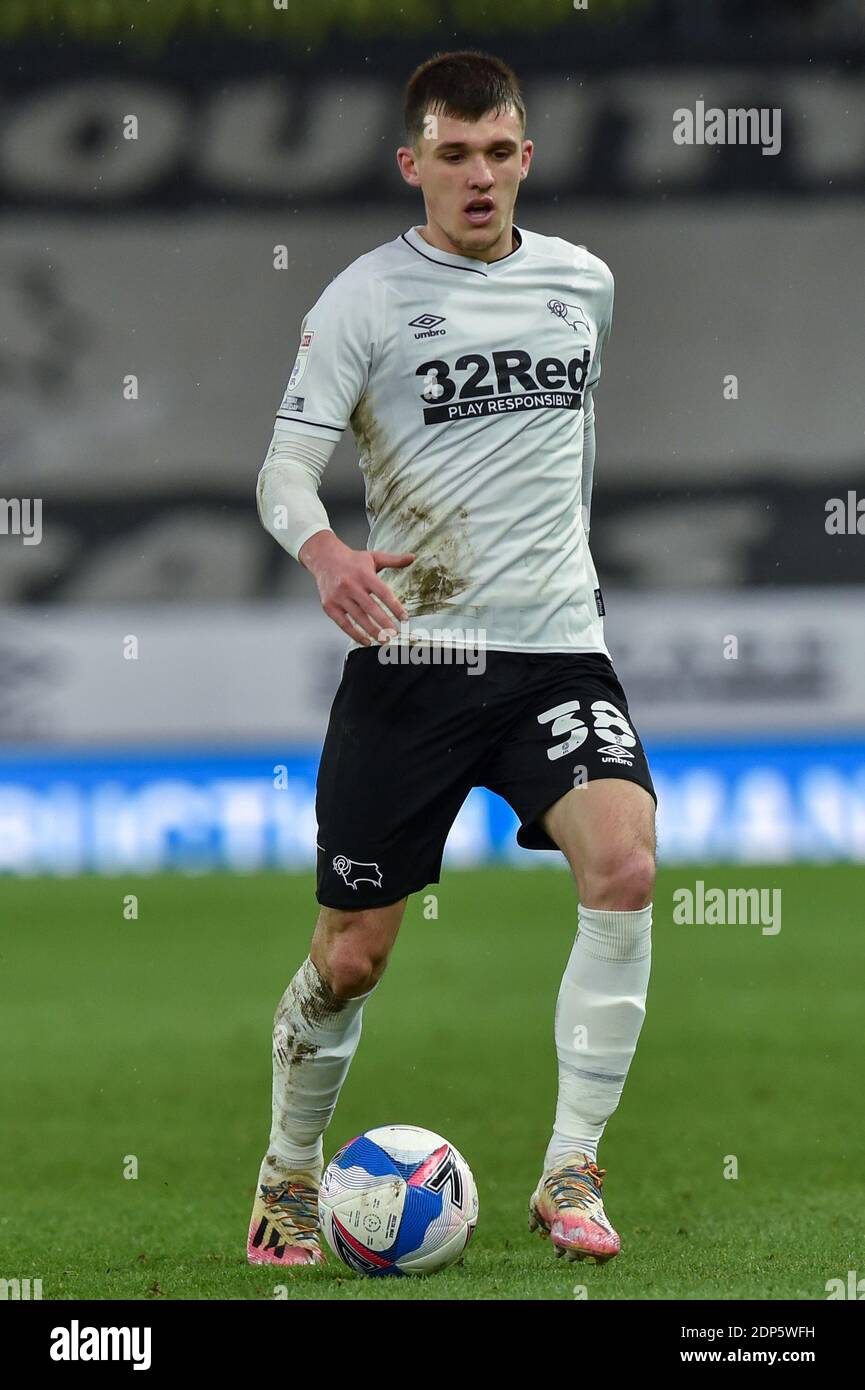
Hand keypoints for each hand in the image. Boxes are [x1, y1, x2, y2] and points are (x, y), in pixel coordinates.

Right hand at [299, 531, 414, 644]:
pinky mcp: (329, 606)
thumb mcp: (373, 557)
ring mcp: (339, 597)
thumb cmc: (351, 560)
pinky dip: (355, 634)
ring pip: (358, 618)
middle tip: (396, 634)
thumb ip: (394, 560)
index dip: (395, 607)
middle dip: (385, 624)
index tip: (404, 618)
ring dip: (373, 631)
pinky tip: (366, 641)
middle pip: (371, 608)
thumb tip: (412, 557)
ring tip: (384, 640)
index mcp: (364, 574)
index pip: (383, 593)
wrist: (324, 558)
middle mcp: (350, 585)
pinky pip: (344, 624)